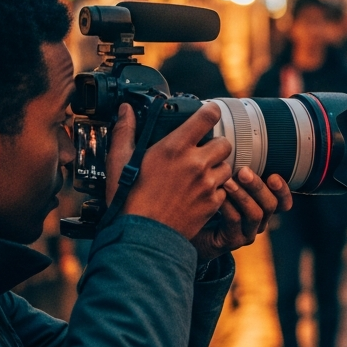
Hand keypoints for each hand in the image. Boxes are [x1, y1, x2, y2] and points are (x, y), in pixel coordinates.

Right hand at [106, 103, 232, 240]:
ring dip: (217, 168)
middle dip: (215, 145)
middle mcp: (196, 163)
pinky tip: (199, 193)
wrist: (142, 236)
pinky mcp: (212, 203)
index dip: (211, 112)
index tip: (209, 113)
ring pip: (227, 167)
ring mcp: (207, 184)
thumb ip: (125, 131)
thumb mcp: (119, 161)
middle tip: (202, 152)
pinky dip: (216, 190)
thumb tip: (125, 109)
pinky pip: (224, 190)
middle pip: (224, 143)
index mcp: (175, 147)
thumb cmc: (128, 198)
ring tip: (199, 175)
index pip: (207, 117)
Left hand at [191, 167, 292, 262]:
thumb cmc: (203, 202)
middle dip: (258, 187)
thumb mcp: (223, 183)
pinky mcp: (232, 241)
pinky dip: (228, 206)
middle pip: (271, 205)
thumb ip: (234, 171)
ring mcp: (246, 233)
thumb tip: (234, 144)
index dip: (283, 190)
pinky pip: (235, 222)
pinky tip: (217, 195)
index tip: (274, 175)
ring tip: (228, 182)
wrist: (185, 230)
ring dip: (243, 195)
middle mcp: (258, 222)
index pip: (283, 202)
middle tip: (244, 172)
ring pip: (255, 214)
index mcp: (261, 207)